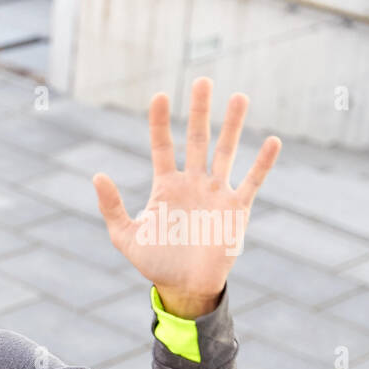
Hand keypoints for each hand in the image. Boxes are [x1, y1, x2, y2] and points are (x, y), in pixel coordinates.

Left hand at [91, 77, 281, 317]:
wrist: (184, 287)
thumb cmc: (154, 262)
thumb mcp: (125, 235)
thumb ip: (111, 206)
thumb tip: (96, 175)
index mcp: (166, 186)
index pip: (162, 145)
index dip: (159, 122)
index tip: (159, 95)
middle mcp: (192, 183)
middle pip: (196, 139)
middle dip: (199, 111)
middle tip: (202, 81)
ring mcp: (216, 193)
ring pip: (226, 152)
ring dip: (233, 126)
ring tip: (239, 97)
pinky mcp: (236, 209)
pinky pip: (251, 182)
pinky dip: (262, 163)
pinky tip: (272, 140)